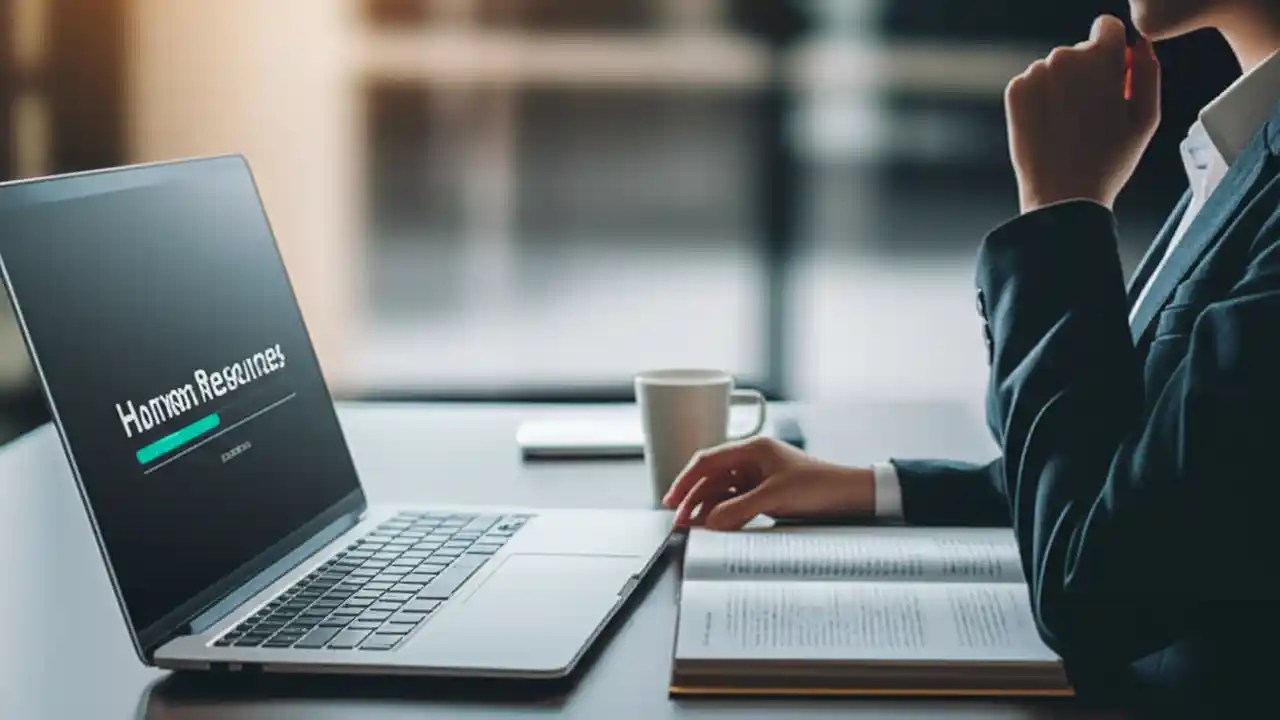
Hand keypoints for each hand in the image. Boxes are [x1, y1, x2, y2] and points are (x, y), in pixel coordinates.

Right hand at [661, 436, 874, 529]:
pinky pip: (736, 503)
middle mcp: (753, 461)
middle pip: (711, 478)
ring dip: (707, 509)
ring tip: (693, 528)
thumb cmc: (821, 486)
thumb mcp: (776, 497)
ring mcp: (759, 478)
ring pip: (722, 492)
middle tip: (679, 520)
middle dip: (693, 498)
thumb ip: (738, 510)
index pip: (707, 460)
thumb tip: (708, 523)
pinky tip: (716, 527)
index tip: (671, 499)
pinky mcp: (767, 494)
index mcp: (752, 449)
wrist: (852, 497)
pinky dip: (724, 515)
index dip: (686, 480)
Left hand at [1005, 15, 1159, 213]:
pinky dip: (1040, 99)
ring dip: (1063, 87)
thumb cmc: (1109, 161)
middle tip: (1093, 113)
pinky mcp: (1015, 91)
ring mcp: (1036, 73)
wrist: (1061, 195)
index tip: (1112, 73)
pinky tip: (1050, 126)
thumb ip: (1148, 72)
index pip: (1107, 26)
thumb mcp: (1146, 118)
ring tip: (1070, 125)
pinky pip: (1032, 83)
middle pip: (1080, 50)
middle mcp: (1065, 57)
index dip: (1112, 49)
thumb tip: (1141, 45)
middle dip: (1088, 73)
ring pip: (1055, 68)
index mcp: (1101, 57)